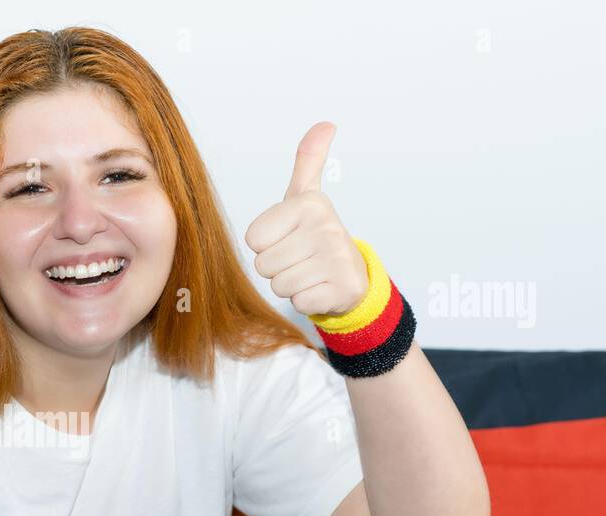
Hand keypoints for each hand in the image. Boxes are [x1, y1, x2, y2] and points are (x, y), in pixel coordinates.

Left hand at [244, 121, 369, 316]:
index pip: (253, 239)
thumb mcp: (306, 197)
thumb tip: (326, 123)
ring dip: (290, 284)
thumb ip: (308, 161)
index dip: (265, 245)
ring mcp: (336, 259)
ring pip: (279, 285)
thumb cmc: (316, 235)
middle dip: (276, 267)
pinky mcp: (341, 289)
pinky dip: (306, 301)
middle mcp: (325, 227)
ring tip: (309, 272)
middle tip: (298, 259)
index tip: (287, 238)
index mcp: (308, 204)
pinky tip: (320, 288)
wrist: (352, 274)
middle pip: (263, 264)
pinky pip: (299, 303)